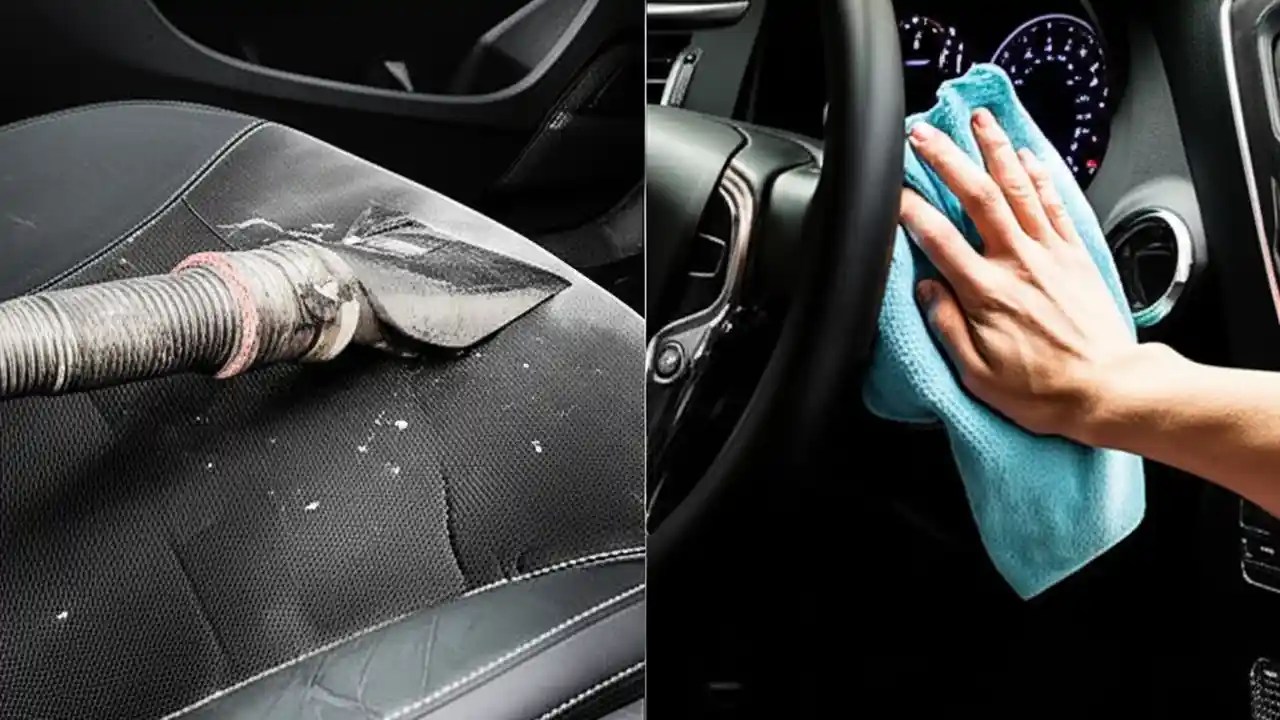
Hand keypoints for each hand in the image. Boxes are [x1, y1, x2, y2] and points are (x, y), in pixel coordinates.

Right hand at [901, 109, 1153, 441]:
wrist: (1110, 390)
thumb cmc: (1043, 390)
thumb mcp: (978, 375)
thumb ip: (947, 328)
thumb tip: (926, 292)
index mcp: (987, 294)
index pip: (939, 239)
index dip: (910, 210)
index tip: (891, 192)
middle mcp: (1018, 264)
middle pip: (978, 197)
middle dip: (948, 159)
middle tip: (924, 134)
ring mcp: (1050, 254)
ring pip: (1019, 188)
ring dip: (995, 150)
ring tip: (977, 120)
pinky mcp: (1075, 255)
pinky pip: (1055, 204)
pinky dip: (1039, 175)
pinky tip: (1026, 154)